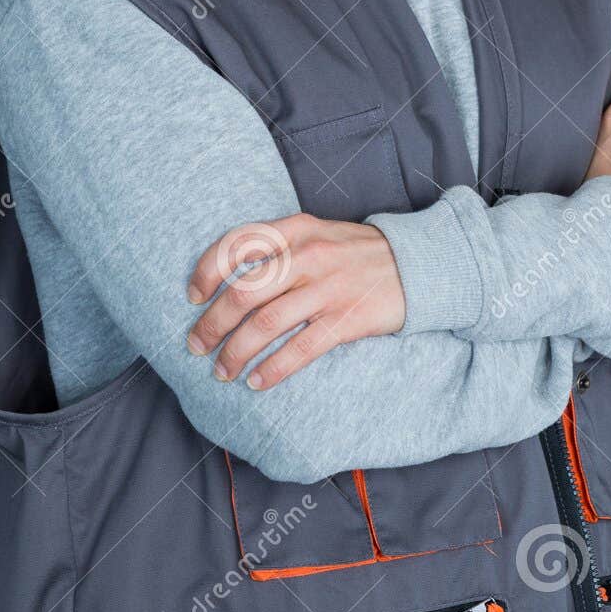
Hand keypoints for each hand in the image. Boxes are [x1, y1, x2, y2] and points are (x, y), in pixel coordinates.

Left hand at [185, 214, 404, 388]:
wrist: (418, 265)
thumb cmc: (357, 253)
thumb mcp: (318, 233)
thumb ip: (279, 247)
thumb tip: (228, 280)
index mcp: (297, 229)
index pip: (236, 245)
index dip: (206, 272)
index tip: (192, 297)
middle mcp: (308, 255)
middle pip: (244, 292)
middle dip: (212, 324)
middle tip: (197, 346)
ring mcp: (328, 288)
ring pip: (265, 324)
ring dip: (236, 353)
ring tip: (222, 372)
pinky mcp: (346, 320)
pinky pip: (300, 349)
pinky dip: (272, 369)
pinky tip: (257, 382)